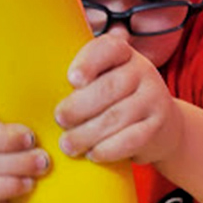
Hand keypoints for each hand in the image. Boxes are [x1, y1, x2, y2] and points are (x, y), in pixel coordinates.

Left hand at [55, 35, 181, 164]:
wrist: (164, 125)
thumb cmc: (119, 100)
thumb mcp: (106, 78)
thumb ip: (82, 75)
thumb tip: (37, 82)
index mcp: (125, 54)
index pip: (108, 49)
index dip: (89, 62)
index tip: (72, 80)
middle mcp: (143, 71)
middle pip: (108, 88)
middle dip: (79, 107)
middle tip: (59, 120)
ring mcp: (154, 98)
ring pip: (116, 117)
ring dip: (87, 134)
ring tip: (68, 145)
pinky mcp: (157, 127)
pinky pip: (130, 139)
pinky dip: (107, 149)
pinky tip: (92, 154)